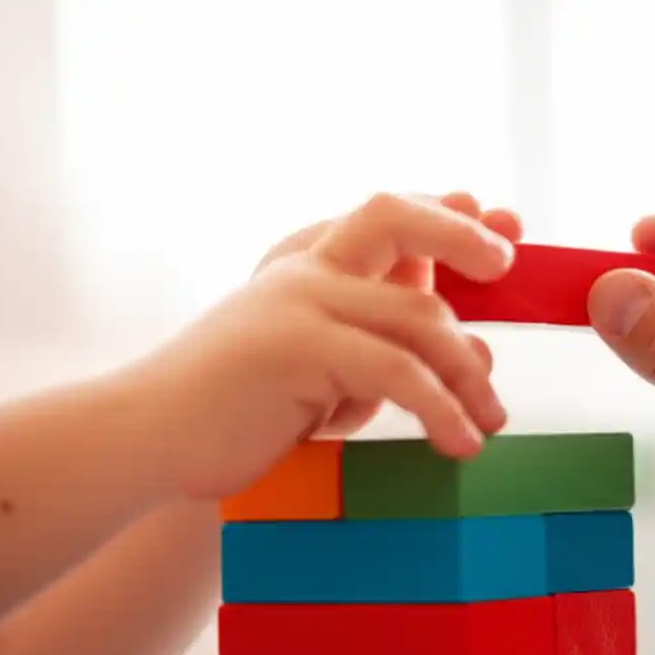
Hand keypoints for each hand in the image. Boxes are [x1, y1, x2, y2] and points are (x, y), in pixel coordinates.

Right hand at [132, 192, 519, 498]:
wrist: (149, 440)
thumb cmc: (239, 412)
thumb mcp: (327, 373)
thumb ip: (390, 350)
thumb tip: (480, 352)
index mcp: (306, 267)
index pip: (384, 216)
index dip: (442, 213)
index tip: (494, 226)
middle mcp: (303, 271)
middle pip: (394, 217)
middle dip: (460, 233)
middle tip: (505, 264)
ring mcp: (298, 303)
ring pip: (417, 315)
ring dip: (467, 372)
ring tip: (492, 421)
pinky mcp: (297, 348)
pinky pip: (397, 371)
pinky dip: (440, 408)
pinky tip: (458, 441)